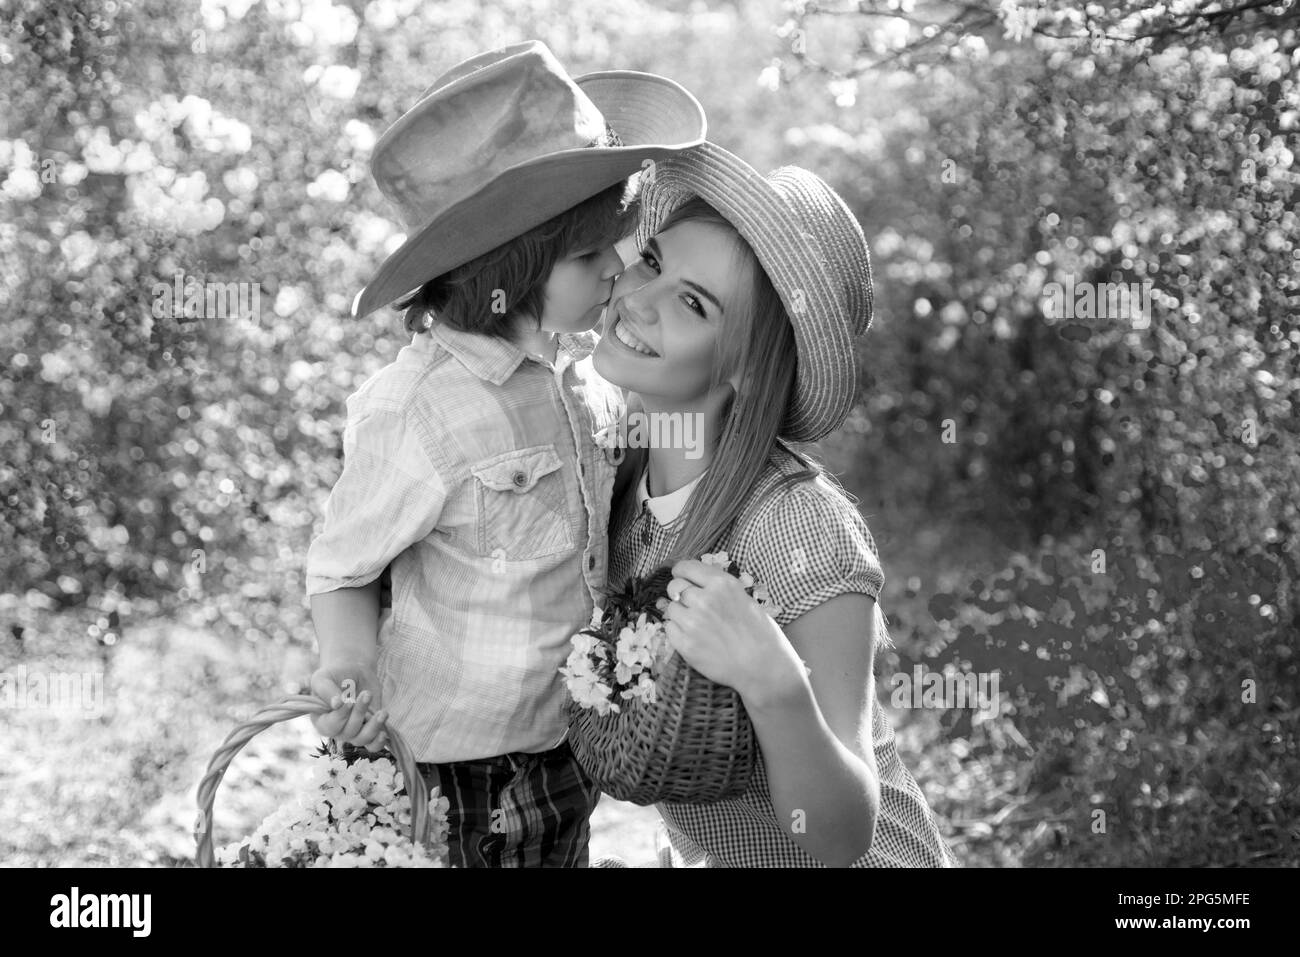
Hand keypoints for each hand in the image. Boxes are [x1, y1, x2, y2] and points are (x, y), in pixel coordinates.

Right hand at [309, 659, 388, 750]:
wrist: (354, 670)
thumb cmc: (334, 675)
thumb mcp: (323, 678)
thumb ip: (326, 691)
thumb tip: (336, 704)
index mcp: (321, 720)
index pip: (328, 727)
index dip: (340, 717)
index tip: (348, 701)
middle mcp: (336, 730)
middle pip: (347, 733)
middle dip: (359, 714)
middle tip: (366, 694)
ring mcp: (354, 731)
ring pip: (362, 740)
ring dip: (373, 727)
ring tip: (382, 712)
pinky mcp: (369, 729)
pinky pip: (373, 745)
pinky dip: (379, 742)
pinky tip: (384, 733)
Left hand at [661, 559, 807, 708]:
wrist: (763, 666)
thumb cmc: (759, 633)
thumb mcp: (743, 598)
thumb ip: (718, 588)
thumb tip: (694, 582)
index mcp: (721, 584)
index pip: (686, 567)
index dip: (681, 572)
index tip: (680, 576)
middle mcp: (704, 599)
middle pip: (675, 587)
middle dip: (679, 593)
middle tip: (688, 603)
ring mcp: (692, 622)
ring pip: (671, 609)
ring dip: (680, 614)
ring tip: (697, 625)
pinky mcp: (685, 644)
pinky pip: (669, 629)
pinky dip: (677, 632)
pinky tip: (694, 637)